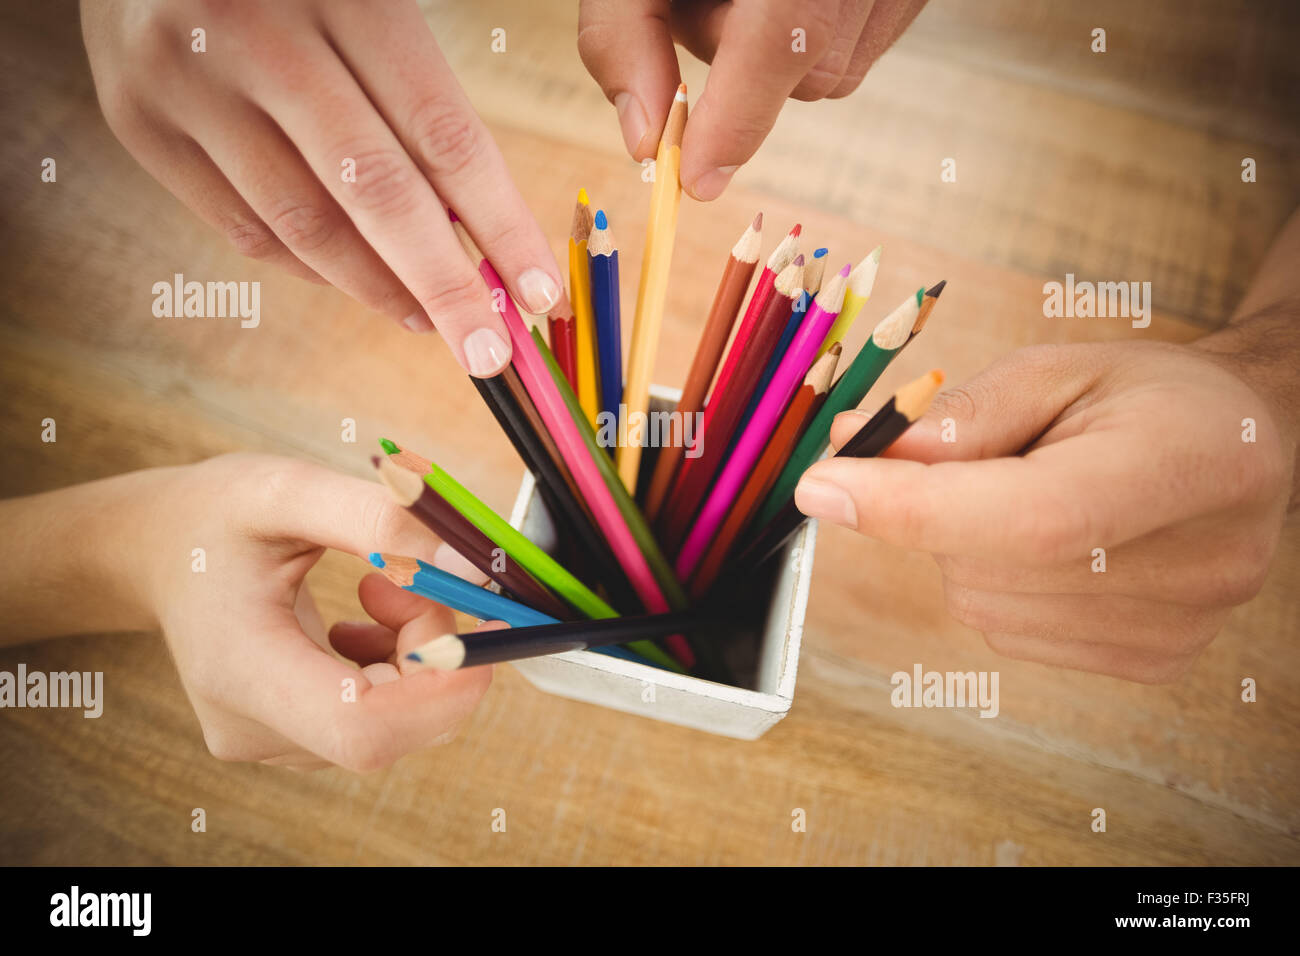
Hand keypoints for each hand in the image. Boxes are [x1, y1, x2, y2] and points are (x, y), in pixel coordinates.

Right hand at [82, 0, 563, 375]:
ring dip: (379, 288)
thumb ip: (419, 99)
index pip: (444, 135)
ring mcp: (186, 80)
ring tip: (428, 318)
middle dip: (446, 287)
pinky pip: (244, 227)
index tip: (541, 293)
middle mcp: (258, 35)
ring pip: (304, 225)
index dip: (501, 227)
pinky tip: (356, 280)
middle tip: (490, 352)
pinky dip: (311, 267)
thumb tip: (477, 236)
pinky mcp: (137, 120)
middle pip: (377, 194)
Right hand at [130, 455, 491, 769]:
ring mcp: (274, 742)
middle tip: (406, 577)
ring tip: (376, 582)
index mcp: (240, 673)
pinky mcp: (297, 737)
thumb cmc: (214, 515)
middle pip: (393, 729)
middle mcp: (253, 729)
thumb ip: (381, 521)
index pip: (362, 729)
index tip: (486, 625)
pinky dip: (402, 663)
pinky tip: (368, 614)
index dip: (443, 688)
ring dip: (418, 649)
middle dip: (433, 650)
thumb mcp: (287, 489)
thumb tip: (472, 566)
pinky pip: (385, 717)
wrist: (158, 550)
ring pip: (400, 723)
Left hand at [578, 0, 927, 199]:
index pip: (785, 39)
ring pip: (833, 71)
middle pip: (805, 74)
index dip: (738, 118)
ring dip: (775, 53)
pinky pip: (862, 47)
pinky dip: (814, 36)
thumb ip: (624, 37)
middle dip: (739, 60)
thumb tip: (645, 140)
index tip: (698, 177)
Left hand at [795, 339, 1295, 682]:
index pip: (1031, 516)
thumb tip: (849, 459)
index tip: (823, 486)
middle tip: (984, 460)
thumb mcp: (1053, 370)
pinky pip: (1009, 633)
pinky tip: (1054, 545)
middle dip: (939, 511)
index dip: (914, 509)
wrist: (1238, 445)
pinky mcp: (1155, 662)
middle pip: (993, 565)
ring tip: (1038, 494)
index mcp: (1192, 461)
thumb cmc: (1143, 396)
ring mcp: (1182, 628)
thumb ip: (957, 419)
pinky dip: (999, 585)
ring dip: (969, 550)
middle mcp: (1203, 562)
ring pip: (985, 605)